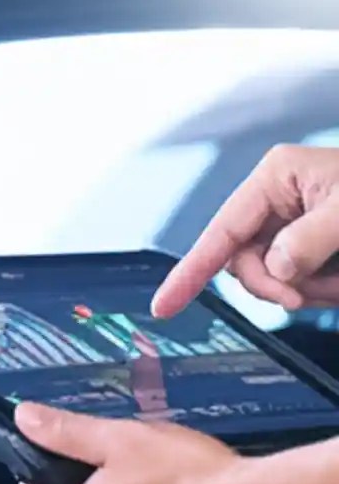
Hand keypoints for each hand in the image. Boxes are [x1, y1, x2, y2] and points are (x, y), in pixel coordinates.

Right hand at [152, 144, 338, 318]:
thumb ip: (308, 241)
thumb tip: (275, 269)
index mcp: (276, 177)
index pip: (221, 232)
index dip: (190, 273)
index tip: (163, 306)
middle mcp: (278, 198)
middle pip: (244, 260)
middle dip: (273, 285)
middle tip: (302, 298)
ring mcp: (294, 222)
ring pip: (270, 276)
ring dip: (305, 291)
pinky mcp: (311, 244)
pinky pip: (296, 281)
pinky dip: (319, 291)